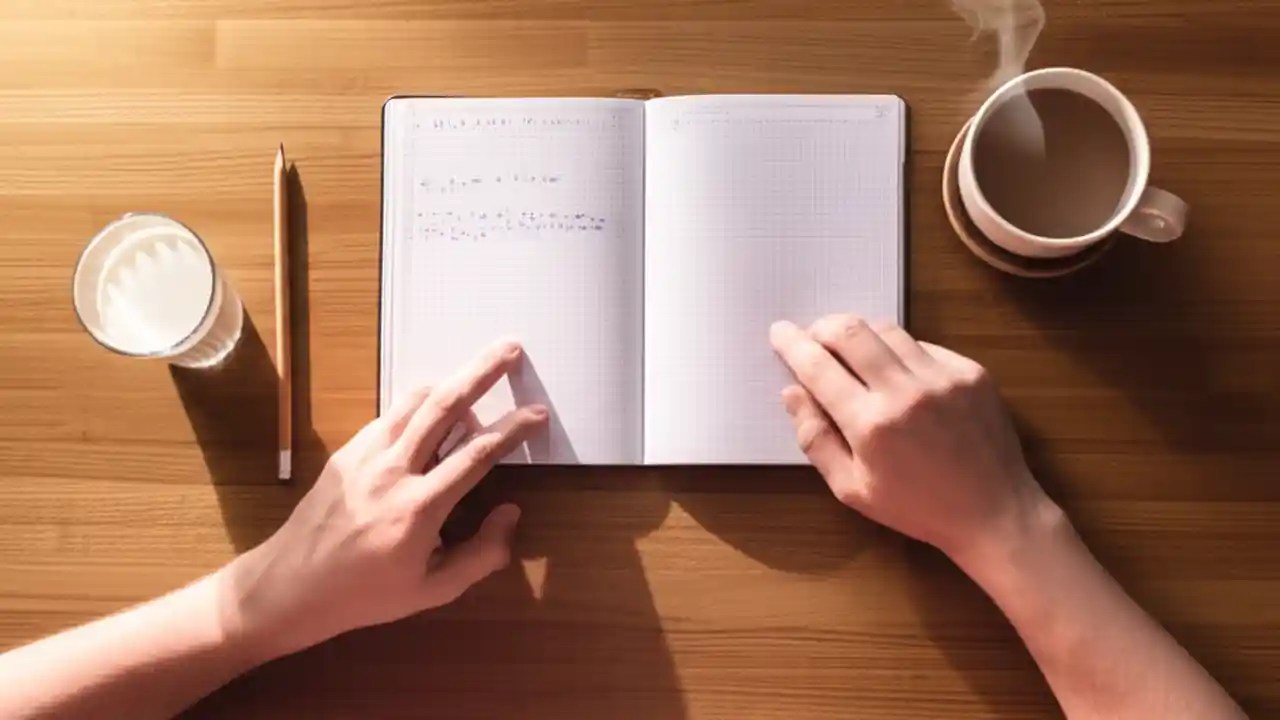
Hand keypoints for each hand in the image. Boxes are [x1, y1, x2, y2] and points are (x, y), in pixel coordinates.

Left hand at [225, 340, 546, 658]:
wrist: (291, 586)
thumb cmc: (367, 595)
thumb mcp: (433, 591)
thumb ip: (481, 555)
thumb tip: (510, 512)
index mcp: (418, 509)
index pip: (476, 455)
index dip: (512, 429)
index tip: (537, 413)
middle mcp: (392, 472)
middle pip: (444, 406)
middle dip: (481, 373)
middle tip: (511, 349)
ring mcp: (365, 456)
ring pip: (413, 401)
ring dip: (450, 382)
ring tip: (477, 375)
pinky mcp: (347, 451)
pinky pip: (391, 416)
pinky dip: (419, 405)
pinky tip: (434, 412)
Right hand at [769, 316, 1053, 562]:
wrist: (993, 511)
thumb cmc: (915, 507)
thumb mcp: (852, 489)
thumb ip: (815, 439)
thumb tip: (792, 393)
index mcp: (870, 424)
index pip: (818, 366)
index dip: (792, 344)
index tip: (780, 332)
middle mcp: (905, 391)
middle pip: (850, 331)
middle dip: (823, 327)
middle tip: (814, 338)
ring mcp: (942, 377)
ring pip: (887, 330)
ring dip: (861, 334)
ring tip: (854, 353)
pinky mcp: (970, 371)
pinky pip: (923, 345)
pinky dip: (900, 351)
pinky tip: (898, 373)